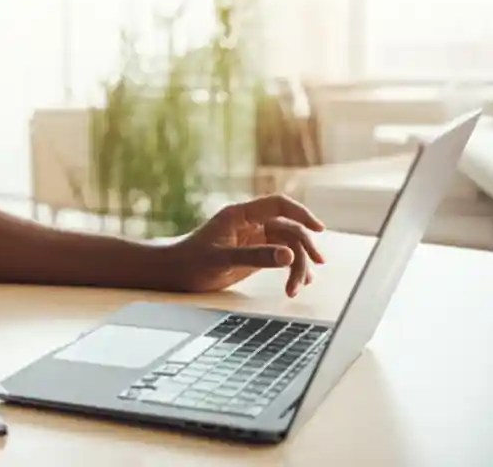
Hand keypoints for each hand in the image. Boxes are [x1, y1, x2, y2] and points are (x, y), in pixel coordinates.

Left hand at [165, 194, 326, 296]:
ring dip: (298, 264)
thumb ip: (255, 257)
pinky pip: (281, 255)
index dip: (301, 213)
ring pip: (288, 244)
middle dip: (304, 247)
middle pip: (288, 227)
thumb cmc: (191, 262)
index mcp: (240, 215)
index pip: (278, 205)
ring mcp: (254, 238)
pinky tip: (298, 284)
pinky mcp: (255, 253)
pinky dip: (292, 268)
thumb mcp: (222, 260)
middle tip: (316, 266)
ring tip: (297, 288)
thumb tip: (289, 255)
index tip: (318, 229)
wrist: (174, 273)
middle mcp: (250, 223)